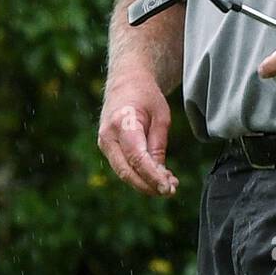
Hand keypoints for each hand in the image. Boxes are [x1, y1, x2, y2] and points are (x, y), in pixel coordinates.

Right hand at [97, 74, 178, 196]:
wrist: (126, 83)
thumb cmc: (146, 96)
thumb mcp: (161, 116)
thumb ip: (158, 145)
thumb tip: (160, 174)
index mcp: (122, 123)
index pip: (137, 157)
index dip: (152, 176)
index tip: (168, 188)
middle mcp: (108, 136)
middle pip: (126, 171)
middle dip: (148, 185)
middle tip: (170, 191)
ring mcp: (105, 143)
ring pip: (124, 173)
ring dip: (145, 183)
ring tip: (169, 186)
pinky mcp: (108, 149)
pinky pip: (123, 167)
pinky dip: (140, 176)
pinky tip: (158, 179)